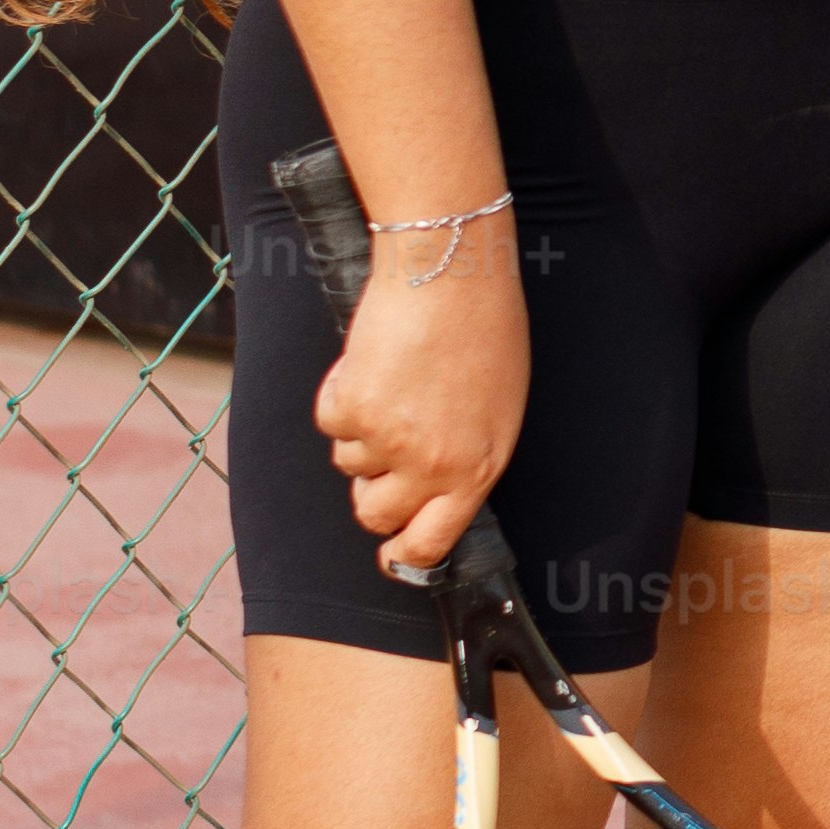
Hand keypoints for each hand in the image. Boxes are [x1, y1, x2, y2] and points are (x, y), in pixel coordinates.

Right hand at [315, 228, 529, 577]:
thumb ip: (465, 458)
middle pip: (375, 513)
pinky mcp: (350, 409)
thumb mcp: (498, 410)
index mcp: (477, 470)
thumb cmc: (484, 331)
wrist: (450, 274)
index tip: (391, 554)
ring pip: (348, 464)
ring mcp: (387, 441)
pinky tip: (374, 364)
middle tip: (384, 451)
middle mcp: (432, 466)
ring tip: (394, 383)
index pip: (431, 543)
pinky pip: (331, 423)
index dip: (404, 554)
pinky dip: (342, 397)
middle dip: (372, 490)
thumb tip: (431, 491)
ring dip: (361, 433)